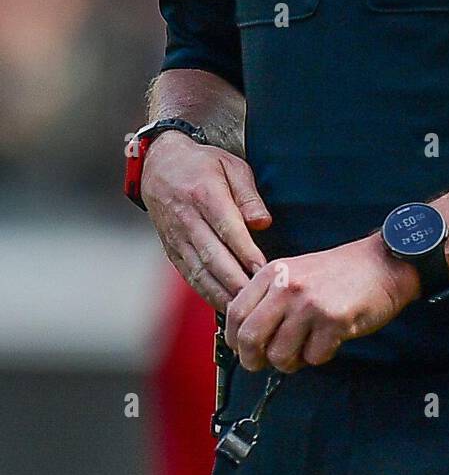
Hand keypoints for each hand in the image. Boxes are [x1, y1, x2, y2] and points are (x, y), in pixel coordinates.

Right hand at [141, 132, 272, 309]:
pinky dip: (207, 292)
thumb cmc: (203, 165)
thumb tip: (263, 223)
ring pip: (199, 271)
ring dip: (221, 292)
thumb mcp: (232, 166)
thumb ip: (249, 195)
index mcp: (205, 194)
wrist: (159, 166)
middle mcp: (187, 218)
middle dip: (235, 279)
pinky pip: (189, 275)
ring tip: (244, 309)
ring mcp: (176, 237)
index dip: (246, 251)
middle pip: (212, 255)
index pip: (227, 228)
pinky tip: (224, 304)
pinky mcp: (171, 250)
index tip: (263, 269)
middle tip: (258, 297)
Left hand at [225, 234, 420, 372]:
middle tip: (268, 362)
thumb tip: (244, 339)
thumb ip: (268, 298)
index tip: (245, 350)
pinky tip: (330, 339)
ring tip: (306, 346)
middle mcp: (287, 286)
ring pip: (280, 356)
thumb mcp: (295, 273)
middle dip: (255, 361)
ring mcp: (310, 303)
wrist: (383, 263)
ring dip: (292, 362)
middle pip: (249, 340)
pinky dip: (320, 357)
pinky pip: (314, 358)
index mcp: (273, 273)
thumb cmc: (339, 273)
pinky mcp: (334, 320)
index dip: (235, 341)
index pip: (234, 315)